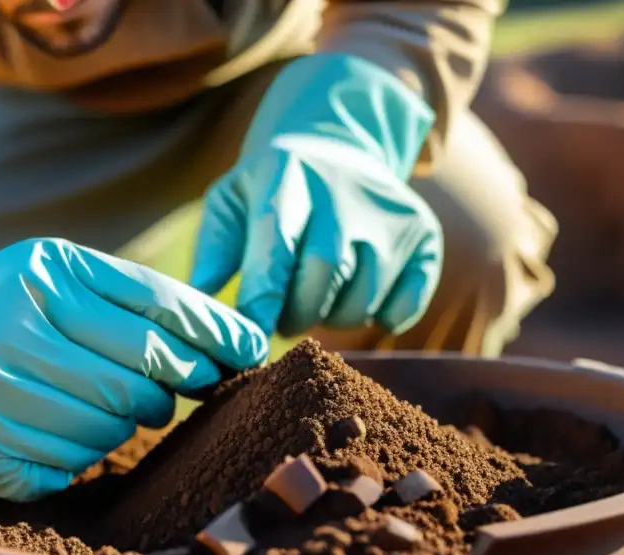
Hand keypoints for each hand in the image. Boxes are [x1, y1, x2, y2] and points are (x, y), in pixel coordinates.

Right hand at [0, 235, 267, 499]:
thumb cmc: (1, 304)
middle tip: (172, 390)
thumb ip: (136, 299)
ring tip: (107, 405)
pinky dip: (80, 454)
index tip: (249, 351)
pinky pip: (67, 467)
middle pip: (142, 379)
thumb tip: (234, 342)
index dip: (215, 336)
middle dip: (173, 388)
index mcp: (46, 274)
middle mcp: (16, 329)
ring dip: (125, 423)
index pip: (157, 310)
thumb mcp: (57, 273)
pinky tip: (62, 429)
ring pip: (110, 429)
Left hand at [191, 53, 442, 337]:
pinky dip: (379, 318)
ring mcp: (391, 213)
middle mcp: (345, 191)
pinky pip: (403, 308)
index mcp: (288, 176)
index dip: (261, 303)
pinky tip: (357, 294)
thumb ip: (212, 256)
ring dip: (333, 317)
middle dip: (296, 314)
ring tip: (318, 298)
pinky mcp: (424, 236)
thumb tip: (199, 315)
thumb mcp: (231, 202)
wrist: (340, 145)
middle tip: (284, 317)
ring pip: (363, 299)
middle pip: (325, 277)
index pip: (277, 250)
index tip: (247, 339)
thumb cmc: (272, 190)